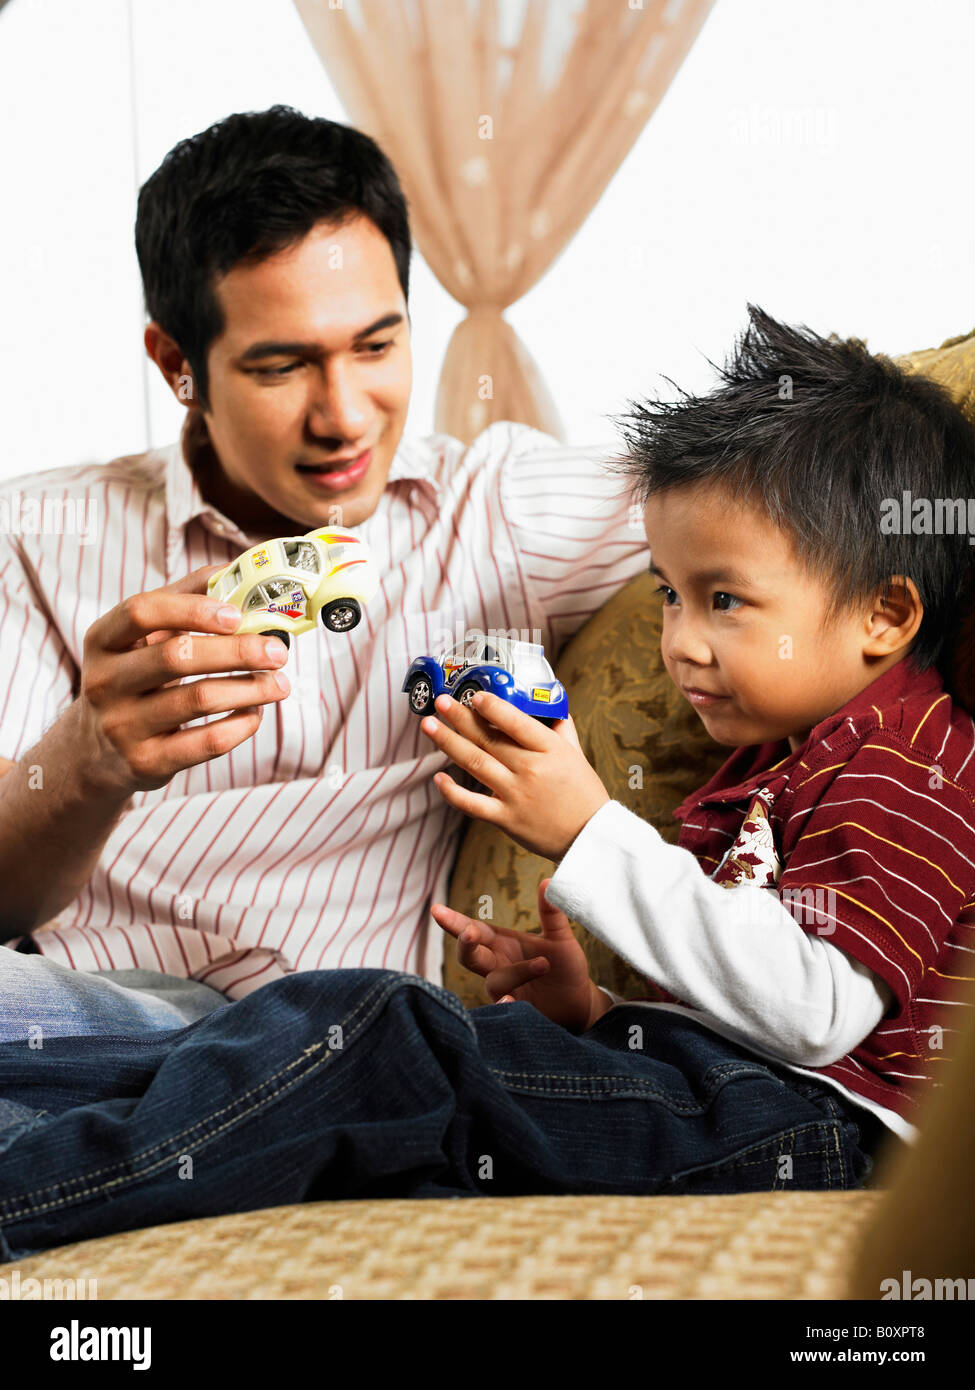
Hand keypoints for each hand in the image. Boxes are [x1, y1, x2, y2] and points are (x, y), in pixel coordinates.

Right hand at [76, 564, 291, 795]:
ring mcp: (122, 726)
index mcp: (103, 640)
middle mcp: (104, 682)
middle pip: (177, 656)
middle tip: (278, 651)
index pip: (142, 612)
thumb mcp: (141, 638)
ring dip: (252, 689)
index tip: (238, 615)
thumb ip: (183, 598)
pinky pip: (206, 743)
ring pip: (198, 700)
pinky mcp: (146, 763)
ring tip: (280, 684)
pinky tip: (256, 713)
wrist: (96, 752)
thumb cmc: (134, 679)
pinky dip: (241, 725)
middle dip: (238, 652)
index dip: (193, 609)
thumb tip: (235, 569)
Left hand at [420, 690, 609, 860]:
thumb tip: (546, 704)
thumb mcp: (577, 754)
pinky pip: (472, 804)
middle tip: (440, 701)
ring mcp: (515, 795)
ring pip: (475, 763)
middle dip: (460, 717)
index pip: (517, 722)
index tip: (475, 694)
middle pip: (488, 739)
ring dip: (448, 742)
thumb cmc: (583, 793)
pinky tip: (438, 777)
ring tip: (429, 726)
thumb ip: (560, 728)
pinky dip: (452, 791)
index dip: (493, 707)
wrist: (589, 837)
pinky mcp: (505, 818)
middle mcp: (530, 770)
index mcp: (550, 750)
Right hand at [431, 879, 606, 1032]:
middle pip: (469, 956)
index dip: (454, 921)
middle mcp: (497, 966)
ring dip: (517, 972)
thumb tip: (547, 882)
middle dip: (466, 944)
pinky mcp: (514, 1011)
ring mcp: (504, 990)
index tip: (436, 909)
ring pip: (495, 981)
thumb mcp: (560, 937)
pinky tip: (512, 1001)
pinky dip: (504, 1005)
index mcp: (502, 944)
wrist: (580, 1003)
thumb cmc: (564, 967)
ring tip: (545, 964)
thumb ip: (551, 913)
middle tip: (470, 933)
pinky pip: (503, 1008)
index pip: (472, 929)